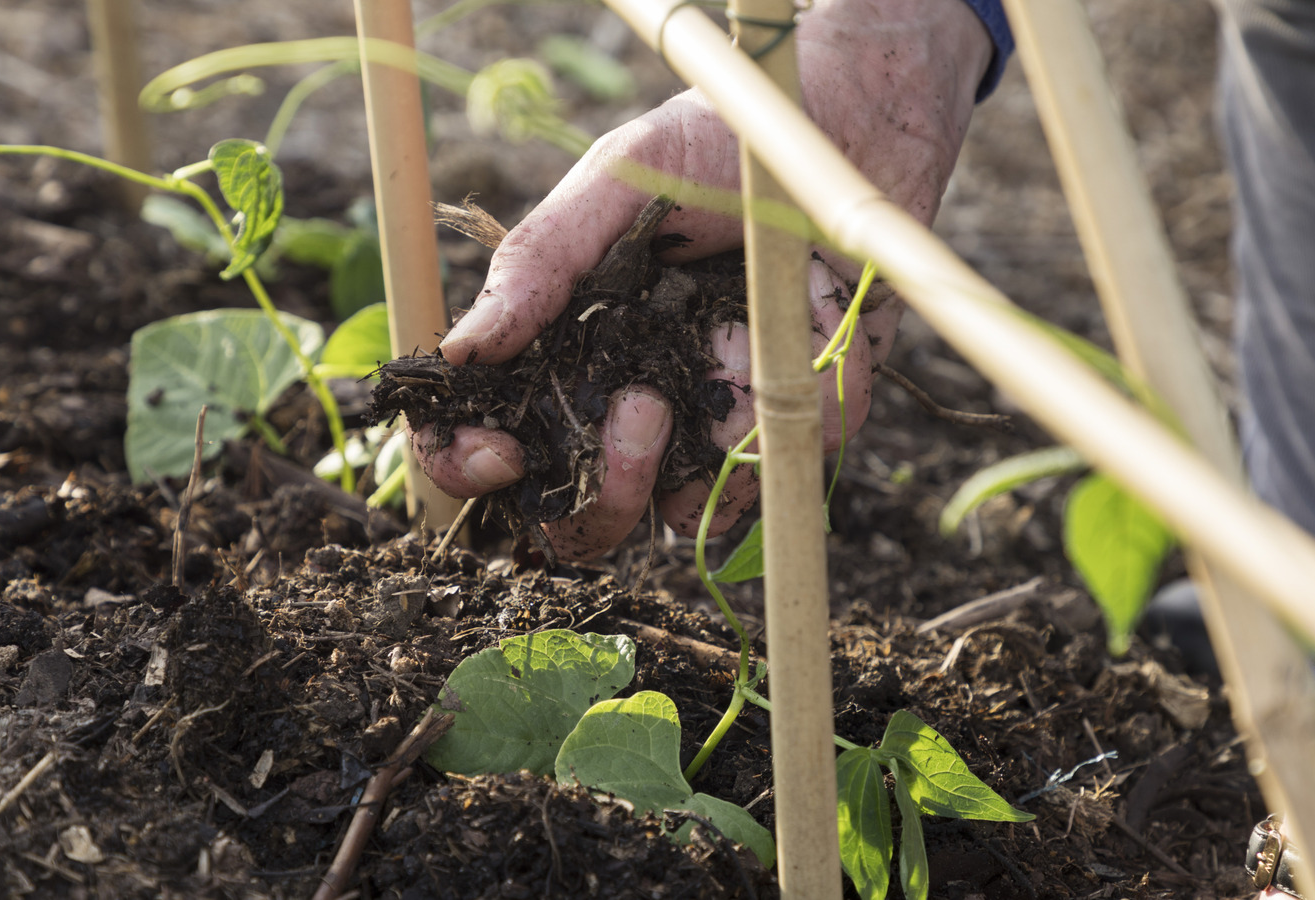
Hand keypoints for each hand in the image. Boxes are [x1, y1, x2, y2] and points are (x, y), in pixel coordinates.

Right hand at [416, 0, 992, 559]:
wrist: (854, 127)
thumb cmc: (724, 142)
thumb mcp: (617, 181)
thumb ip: (539, 263)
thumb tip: (460, 355)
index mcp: (562, 342)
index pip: (484, 439)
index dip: (470, 467)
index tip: (505, 453)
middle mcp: (623, 391)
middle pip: (575, 513)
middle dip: (600, 492)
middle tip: (644, 409)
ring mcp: (701, 418)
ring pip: (667, 512)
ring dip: (692, 461)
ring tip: (728, 355)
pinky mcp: (780, 426)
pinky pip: (762, 480)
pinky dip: (778, 435)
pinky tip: (804, 357)